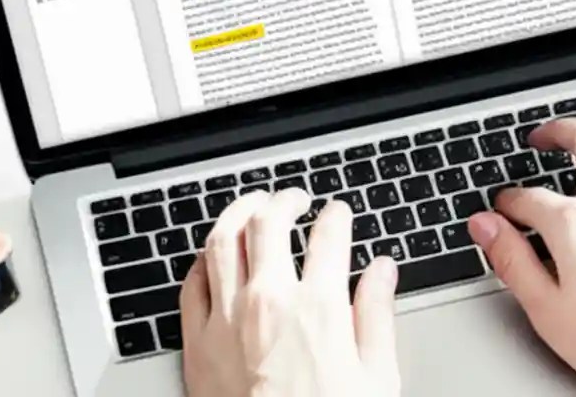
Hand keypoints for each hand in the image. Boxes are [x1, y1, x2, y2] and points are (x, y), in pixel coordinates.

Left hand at [179, 189, 400, 396]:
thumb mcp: (376, 376)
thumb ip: (377, 314)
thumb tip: (382, 271)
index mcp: (320, 307)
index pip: (329, 235)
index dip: (337, 215)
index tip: (338, 214)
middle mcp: (269, 302)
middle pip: (270, 222)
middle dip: (286, 200)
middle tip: (295, 199)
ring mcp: (227, 319)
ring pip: (224, 240)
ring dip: (239, 212)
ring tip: (252, 205)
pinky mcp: (197, 342)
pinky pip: (192, 282)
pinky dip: (205, 258)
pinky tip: (215, 253)